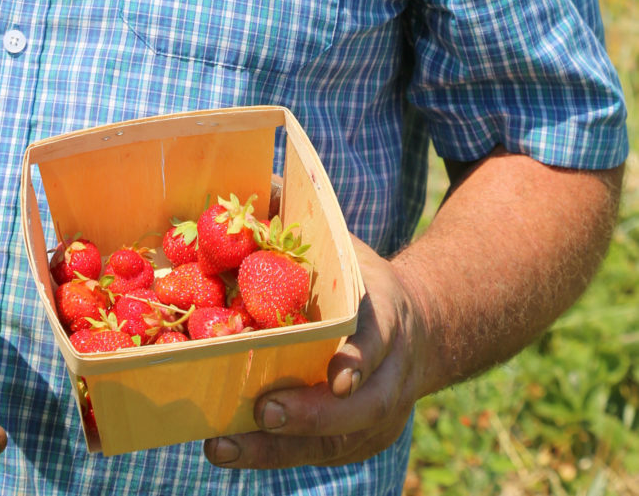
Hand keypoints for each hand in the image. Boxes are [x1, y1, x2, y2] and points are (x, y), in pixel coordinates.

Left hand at [203, 238, 433, 471]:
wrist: (416, 328)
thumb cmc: (361, 281)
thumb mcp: (343, 247)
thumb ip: (301, 223)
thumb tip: (257, 186)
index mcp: (386, 319)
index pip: (378, 344)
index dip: (359, 361)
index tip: (336, 376)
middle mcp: (388, 375)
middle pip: (361, 409)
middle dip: (311, 414)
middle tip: (263, 410)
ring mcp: (376, 415)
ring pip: (333, 442)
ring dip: (277, 448)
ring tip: (223, 444)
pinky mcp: (354, 440)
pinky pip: (314, 454)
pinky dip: (271, 454)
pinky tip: (226, 448)